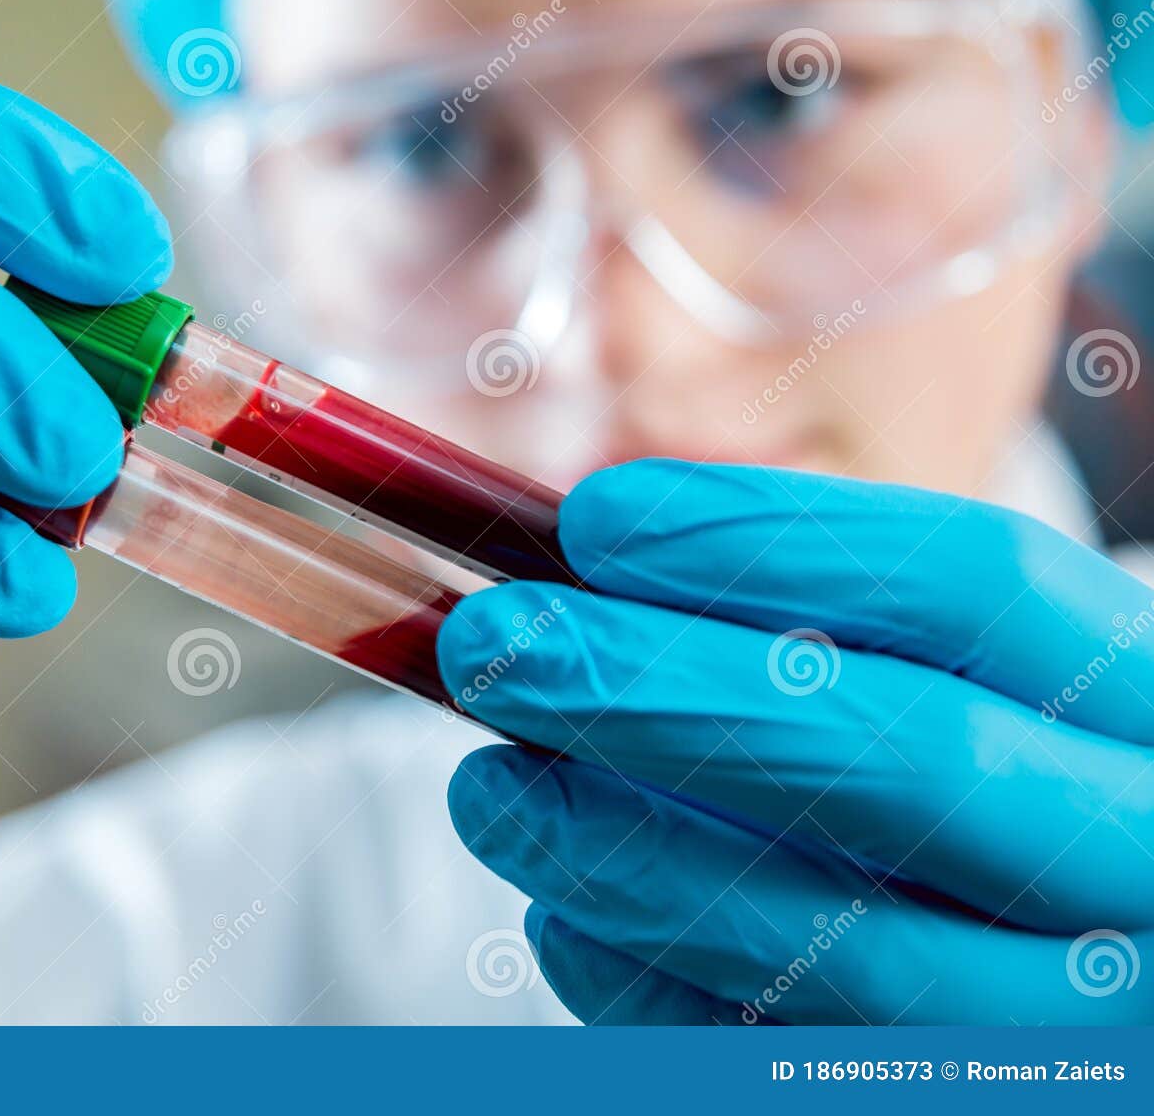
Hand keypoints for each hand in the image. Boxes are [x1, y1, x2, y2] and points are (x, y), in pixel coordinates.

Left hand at [441, 460, 1153, 1023]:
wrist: (1080, 939)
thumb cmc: (991, 765)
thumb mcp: (964, 675)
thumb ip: (811, 624)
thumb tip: (584, 577)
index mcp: (1151, 709)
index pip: (974, 590)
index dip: (767, 544)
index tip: (595, 519)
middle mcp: (1145, 869)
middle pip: (908, 760)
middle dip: (665, 693)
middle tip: (496, 645)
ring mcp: (1068, 1026)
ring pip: (837, 946)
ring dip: (618, 852)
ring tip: (489, 788)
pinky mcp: (952, 1103)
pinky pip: (771, 1061)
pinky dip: (644, 987)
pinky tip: (560, 915)